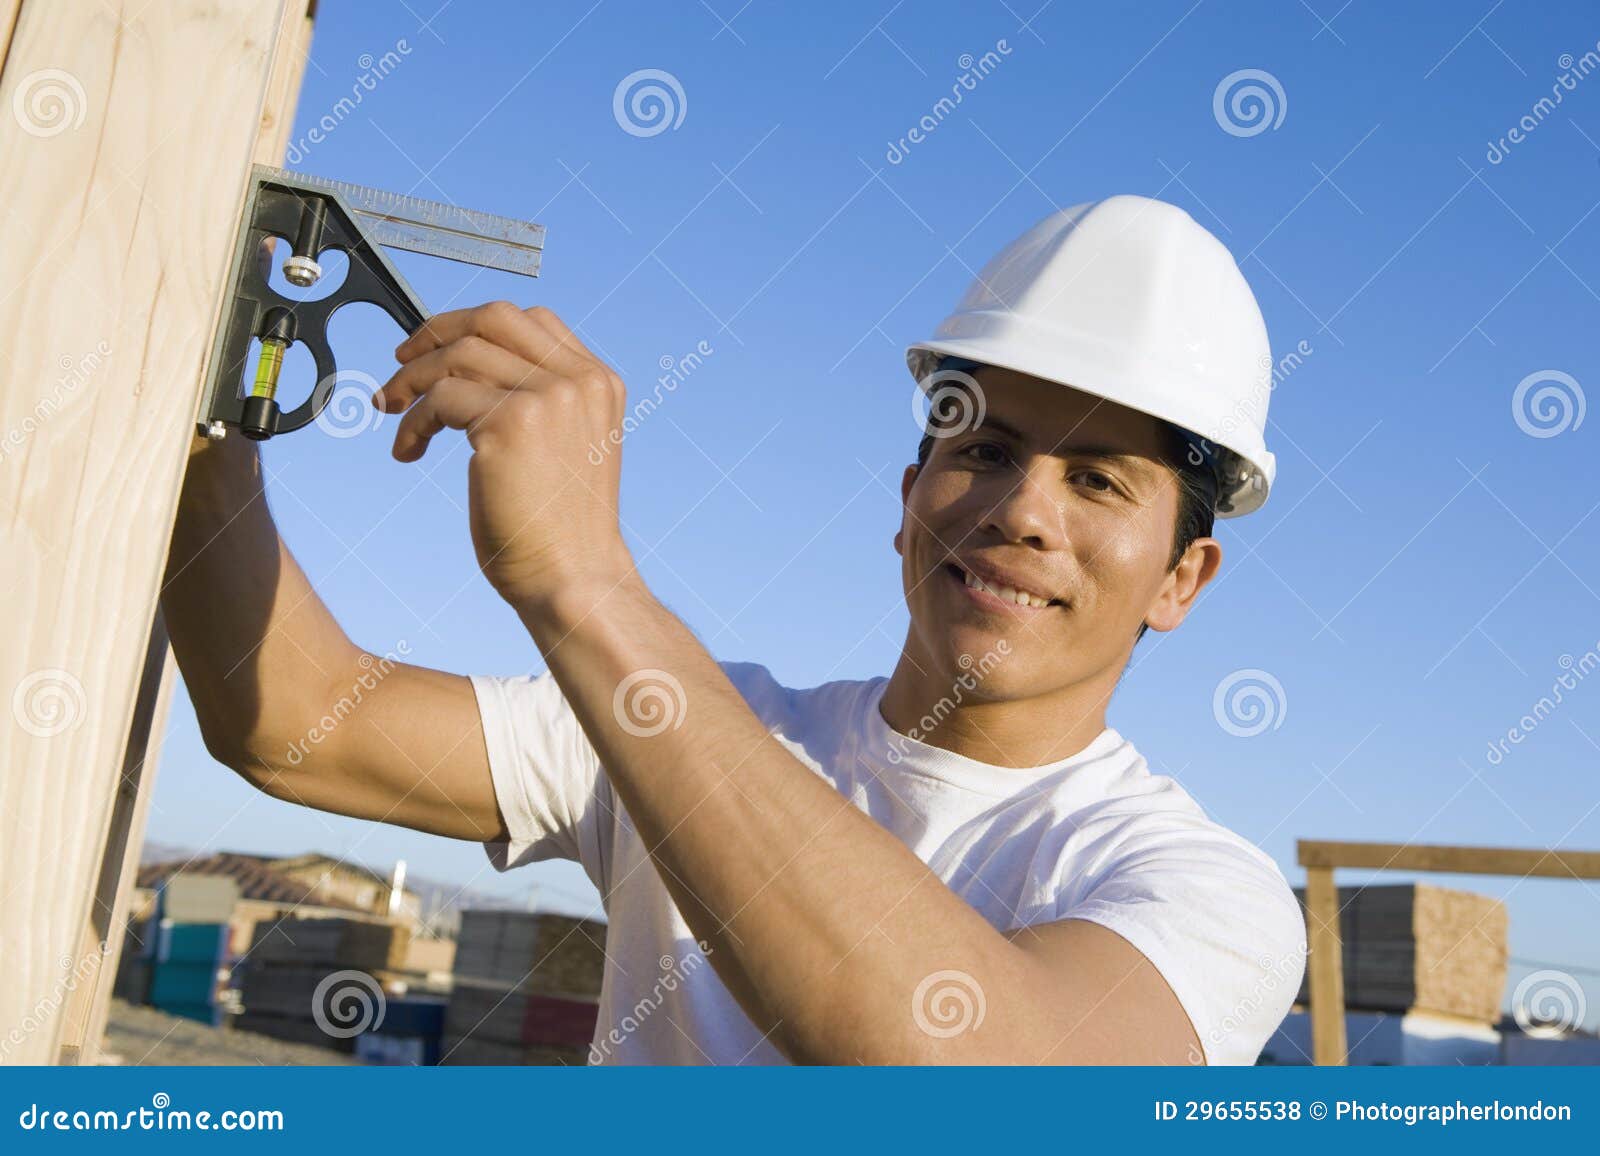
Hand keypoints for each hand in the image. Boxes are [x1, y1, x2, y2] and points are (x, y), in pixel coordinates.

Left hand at [372, 302, 635, 613]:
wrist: (574, 580)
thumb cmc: (560, 531)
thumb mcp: (565, 447)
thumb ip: (540, 402)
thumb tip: (469, 372)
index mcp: (599, 383)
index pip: (533, 321)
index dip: (475, 325)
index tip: (440, 350)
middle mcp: (579, 381)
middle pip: (493, 319)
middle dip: (437, 332)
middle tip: (402, 364)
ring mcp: (547, 397)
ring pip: (458, 355)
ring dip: (413, 381)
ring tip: (393, 414)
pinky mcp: (510, 422)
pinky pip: (439, 399)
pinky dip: (412, 422)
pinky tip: (407, 451)